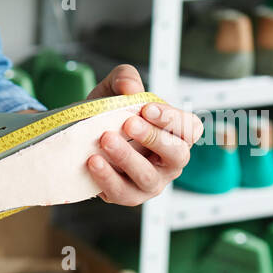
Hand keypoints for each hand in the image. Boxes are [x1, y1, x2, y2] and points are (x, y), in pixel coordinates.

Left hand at [84, 64, 203, 206]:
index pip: (190, 128)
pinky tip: (94, 160)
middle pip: (176, 155)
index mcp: (176, 134)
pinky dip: (107, 177)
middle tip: (129, 123)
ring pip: (147, 176)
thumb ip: (125, 78)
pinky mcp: (127, 195)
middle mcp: (169, 161)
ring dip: (127, 158)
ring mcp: (151, 182)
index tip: (147, 108)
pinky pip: (121, 191)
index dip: (172, 119)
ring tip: (105, 140)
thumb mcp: (115, 87)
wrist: (81, 134)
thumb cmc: (110, 112)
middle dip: (153, 138)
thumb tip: (130, 89)